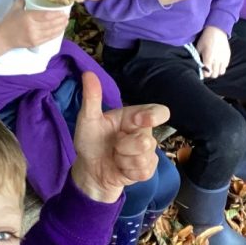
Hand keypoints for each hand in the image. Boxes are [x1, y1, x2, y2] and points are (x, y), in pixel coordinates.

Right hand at [0, 0, 67, 48]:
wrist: (2, 37)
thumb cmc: (8, 22)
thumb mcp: (15, 8)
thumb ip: (23, 0)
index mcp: (28, 17)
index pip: (46, 15)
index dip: (57, 14)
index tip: (63, 11)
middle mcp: (32, 27)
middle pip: (51, 24)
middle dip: (61, 20)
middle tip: (67, 16)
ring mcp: (34, 37)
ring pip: (52, 32)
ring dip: (61, 27)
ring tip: (66, 22)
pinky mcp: (35, 43)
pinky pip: (49, 38)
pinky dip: (56, 34)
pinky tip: (60, 30)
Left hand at [70, 72, 168, 202]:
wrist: (89, 170)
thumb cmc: (90, 142)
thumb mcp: (87, 120)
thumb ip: (92, 98)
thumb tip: (88, 73)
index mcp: (134, 117)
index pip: (158, 111)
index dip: (153, 116)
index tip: (139, 121)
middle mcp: (144, 132)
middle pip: (147, 140)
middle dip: (126, 146)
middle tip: (114, 146)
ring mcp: (147, 152)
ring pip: (145, 157)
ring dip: (124, 160)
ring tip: (115, 157)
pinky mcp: (147, 169)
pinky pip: (143, 171)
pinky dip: (128, 171)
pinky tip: (120, 168)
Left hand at [195, 26, 230, 77]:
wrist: (217, 30)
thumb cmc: (206, 39)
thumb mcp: (198, 48)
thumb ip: (198, 58)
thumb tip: (197, 66)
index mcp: (209, 58)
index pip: (207, 74)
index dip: (203, 74)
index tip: (202, 70)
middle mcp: (217, 60)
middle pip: (214, 75)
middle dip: (210, 73)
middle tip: (207, 68)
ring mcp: (224, 59)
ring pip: (221, 72)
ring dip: (217, 71)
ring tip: (213, 66)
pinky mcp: (228, 56)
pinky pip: (225, 66)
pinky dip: (221, 66)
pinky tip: (218, 61)